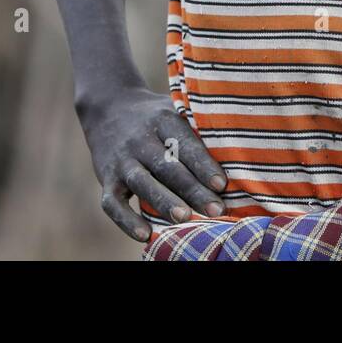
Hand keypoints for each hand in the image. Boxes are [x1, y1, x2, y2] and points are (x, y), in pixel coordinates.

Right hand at [80, 86, 227, 243]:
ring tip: (185, 219)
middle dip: (192, 189)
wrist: (107, 106)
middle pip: (167, 165)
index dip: (203, 164)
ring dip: (164, 201)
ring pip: (142, 182)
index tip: (222, 184)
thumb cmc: (155, 117)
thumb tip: (236, 158)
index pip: (184, 142)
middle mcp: (140, 139)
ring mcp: (121, 160)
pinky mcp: (105, 179)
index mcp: (162, 119)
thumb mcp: (173, 111)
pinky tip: (145, 235)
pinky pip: (112, 203)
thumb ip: (196, 131)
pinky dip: (127, 220)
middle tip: (216, 210)